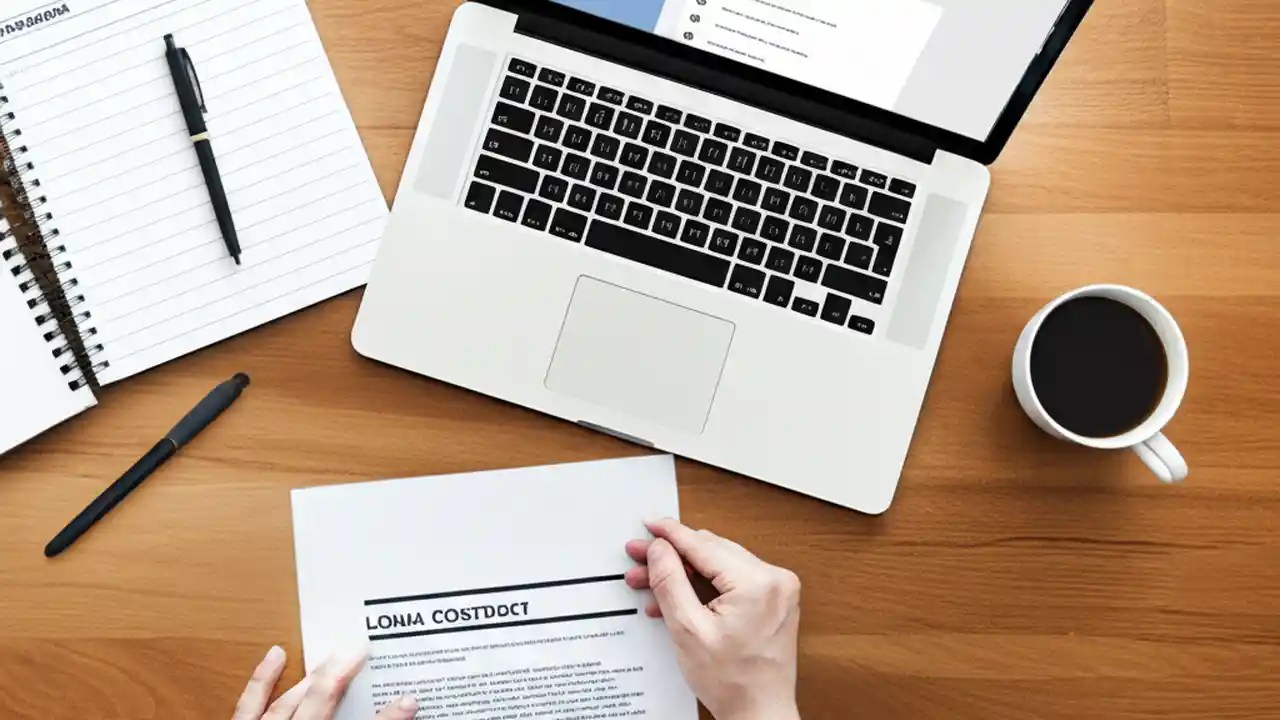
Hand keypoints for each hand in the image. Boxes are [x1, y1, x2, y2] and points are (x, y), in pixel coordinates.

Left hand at [232, 646, 417, 719]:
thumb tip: (400, 710)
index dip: (388, 714)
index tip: (410, 699)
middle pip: (322, 701)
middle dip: (343, 674)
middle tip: (362, 649)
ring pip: (289, 700)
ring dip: (312, 676)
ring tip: (333, 657)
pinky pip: (249, 705)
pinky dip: (263, 678)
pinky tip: (276, 654)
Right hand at [625, 519, 801, 719]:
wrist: (760, 713)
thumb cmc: (734, 683)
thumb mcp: (688, 630)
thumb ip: (670, 582)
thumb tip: (659, 549)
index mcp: (758, 583)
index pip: (703, 545)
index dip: (670, 535)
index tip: (650, 526)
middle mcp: (775, 579)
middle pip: (711, 551)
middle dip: (671, 556)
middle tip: (640, 558)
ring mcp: (778, 588)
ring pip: (719, 564)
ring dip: (685, 571)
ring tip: (651, 580)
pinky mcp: (774, 599)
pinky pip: (732, 579)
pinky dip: (704, 585)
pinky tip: (677, 596)